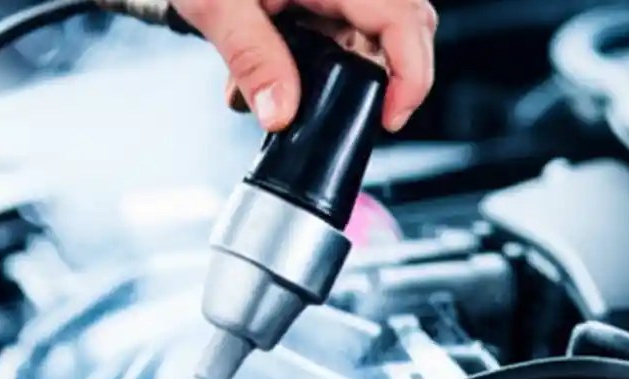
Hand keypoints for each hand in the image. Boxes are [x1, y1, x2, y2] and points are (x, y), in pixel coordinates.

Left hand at [173, 0, 436, 132]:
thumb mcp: (216, 3)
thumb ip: (251, 57)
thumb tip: (281, 112)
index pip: (403, 18)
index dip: (412, 73)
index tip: (392, 116)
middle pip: (402, 28)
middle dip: (381, 80)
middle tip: (346, 117)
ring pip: (369, 35)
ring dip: (336, 76)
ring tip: (280, 95)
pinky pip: (336, 30)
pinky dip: (314, 62)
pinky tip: (271, 77)